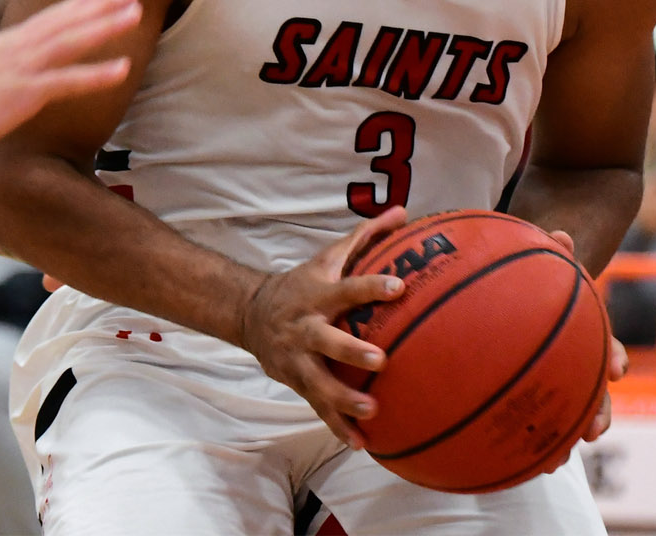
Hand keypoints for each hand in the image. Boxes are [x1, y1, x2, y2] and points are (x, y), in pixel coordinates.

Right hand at [0, 0, 140, 154]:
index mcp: (5, 42)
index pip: (49, 16)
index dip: (78, 2)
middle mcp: (17, 47)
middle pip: (67, 20)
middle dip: (103, 4)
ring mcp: (21, 67)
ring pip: (73, 40)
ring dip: (107, 26)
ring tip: (137, 14)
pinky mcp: (23, 92)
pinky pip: (68, 81)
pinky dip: (98, 74)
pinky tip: (124, 69)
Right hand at [238, 207, 410, 448]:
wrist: (251, 313)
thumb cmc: (302, 283)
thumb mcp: (328, 257)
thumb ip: (366, 237)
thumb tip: (404, 212)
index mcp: (318, 295)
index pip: (347, 288)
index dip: (370, 287)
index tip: (398, 286)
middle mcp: (306, 328)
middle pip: (328, 341)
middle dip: (352, 352)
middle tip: (381, 361)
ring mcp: (299, 358)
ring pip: (319, 382)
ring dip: (343, 400)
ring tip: (371, 412)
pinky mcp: (296, 382)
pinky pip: (318, 407)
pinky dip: (338, 426)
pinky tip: (361, 442)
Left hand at [525, 230, 626, 475]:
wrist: (526, 280)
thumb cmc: (534, 269)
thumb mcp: (542, 258)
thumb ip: (550, 251)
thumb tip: (561, 235)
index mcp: (583, 327)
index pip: (606, 342)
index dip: (613, 356)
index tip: (618, 371)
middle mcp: (575, 355)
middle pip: (593, 388)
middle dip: (596, 412)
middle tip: (593, 434)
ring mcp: (555, 374)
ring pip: (564, 410)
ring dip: (562, 436)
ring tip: (552, 464)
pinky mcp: (529, 387)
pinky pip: (526, 414)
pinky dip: (519, 437)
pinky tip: (503, 458)